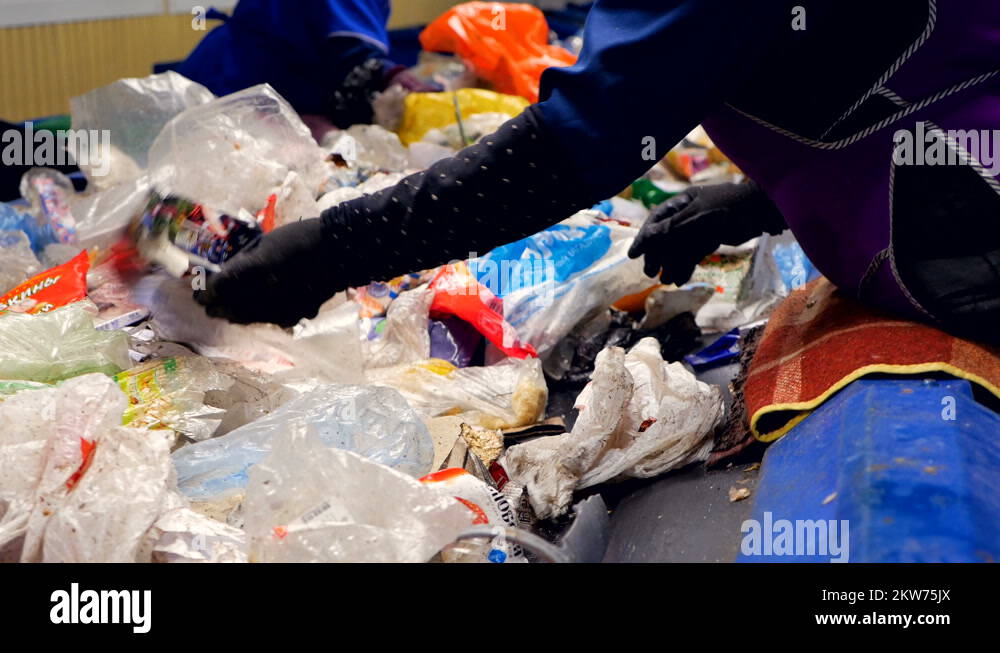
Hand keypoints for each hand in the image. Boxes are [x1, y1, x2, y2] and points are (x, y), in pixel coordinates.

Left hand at [193, 218, 340, 326]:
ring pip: (245, 320)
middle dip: (214, 306)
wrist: (338, 252)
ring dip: (233, 315)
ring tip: (226, 310)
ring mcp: (278, 310)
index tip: (197, 290)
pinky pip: (267, 321)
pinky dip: (256, 317)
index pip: (215, 290)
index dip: (203, 292)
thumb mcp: (262, 243)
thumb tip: (224, 274)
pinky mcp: (294, 316)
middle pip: (226, 309)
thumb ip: (241, 262)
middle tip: (207, 302)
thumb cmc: (298, 239)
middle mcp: (261, 296)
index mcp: (250, 273)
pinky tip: (255, 312)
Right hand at [627, 181, 785, 284]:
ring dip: (672, 264)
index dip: (644, 239)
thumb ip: (673, 228)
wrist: (763, 212)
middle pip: (666, 237)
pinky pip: (693, 252)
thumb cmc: (730, 207)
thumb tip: (649, 237)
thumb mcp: (699, 217)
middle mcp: (688, 213)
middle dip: (658, 255)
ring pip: (679, 247)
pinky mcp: (711, 237)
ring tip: (666, 281)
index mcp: (682, 202)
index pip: (656, 221)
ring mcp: (699, 226)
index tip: (633, 255)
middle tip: (650, 273)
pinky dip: (687, 265)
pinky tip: (680, 278)